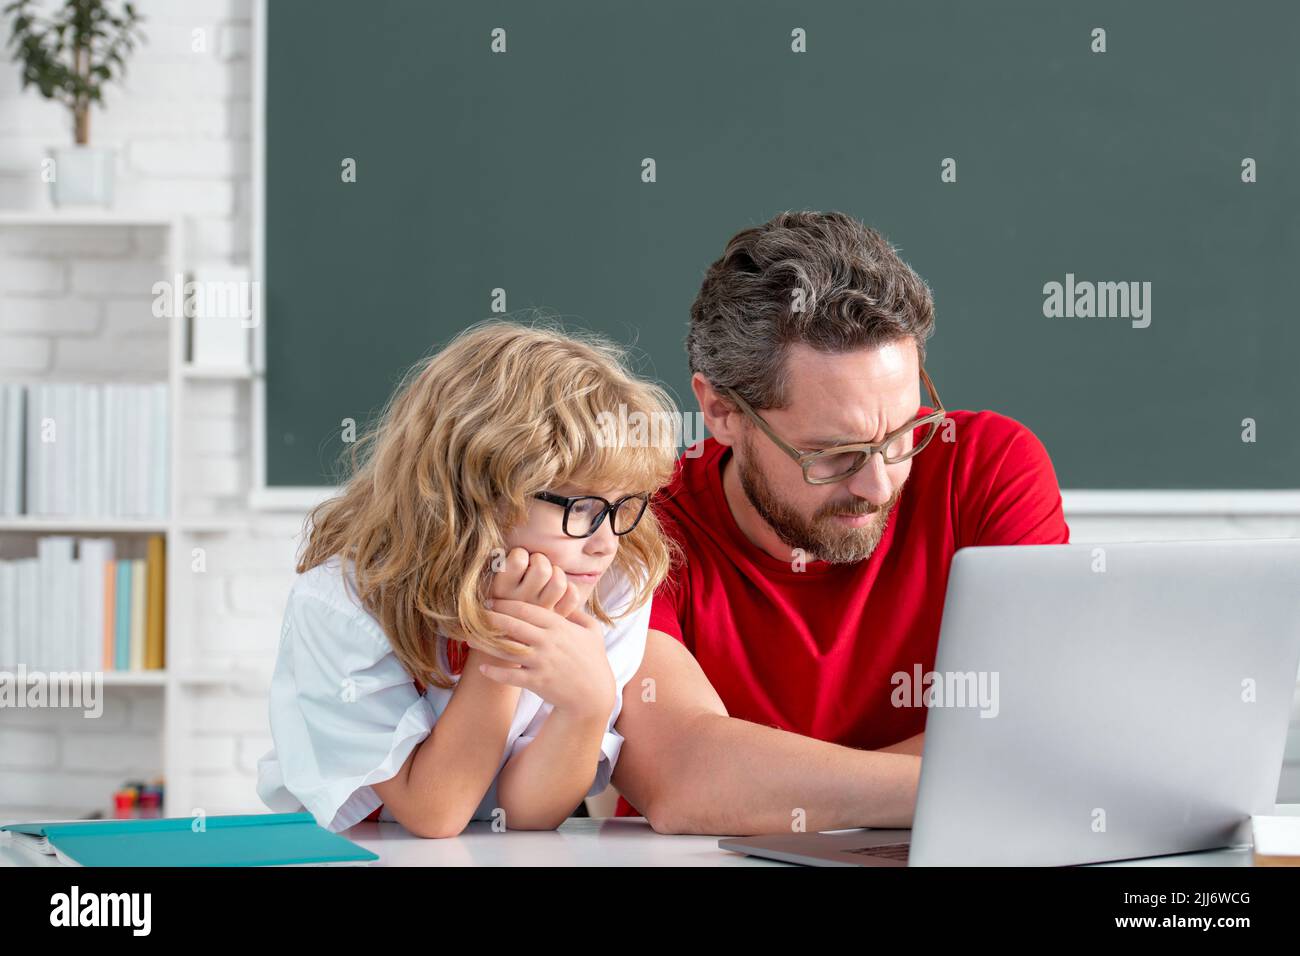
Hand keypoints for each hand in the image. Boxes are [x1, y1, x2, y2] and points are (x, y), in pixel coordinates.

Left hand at [477, 599, 615, 720]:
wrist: (594, 695)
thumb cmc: (594, 661)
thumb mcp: (592, 631)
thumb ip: (577, 613)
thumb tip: (566, 597)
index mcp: (559, 626)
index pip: (527, 610)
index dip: (506, 603)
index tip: (490, 600)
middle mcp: (548, 642)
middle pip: (512, 625)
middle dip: (490, 618)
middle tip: (473, 614)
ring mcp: (542, 662)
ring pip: (507, 649)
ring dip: (485, 643)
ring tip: (469, 638)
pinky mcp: (537, 682)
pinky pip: (511, 676)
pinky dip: (496, 673)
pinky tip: (483, 668)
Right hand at [489, 547, 583, 618]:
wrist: (502, 632)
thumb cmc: (498, 595)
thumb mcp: (490, 578)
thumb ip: (499, 563)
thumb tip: (505, 549)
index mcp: (500, 591)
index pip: (518, 560)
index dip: (520, 555)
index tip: (516, 563)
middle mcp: (520, 603)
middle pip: (542, 569)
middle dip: (540, 561)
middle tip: (532, 568)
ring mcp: (540, 612)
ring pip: (558, 582)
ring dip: (555, 573)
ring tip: (545, 578)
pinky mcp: (557, 618)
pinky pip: (572, 596)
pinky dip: (569, 589)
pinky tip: (558, 590)